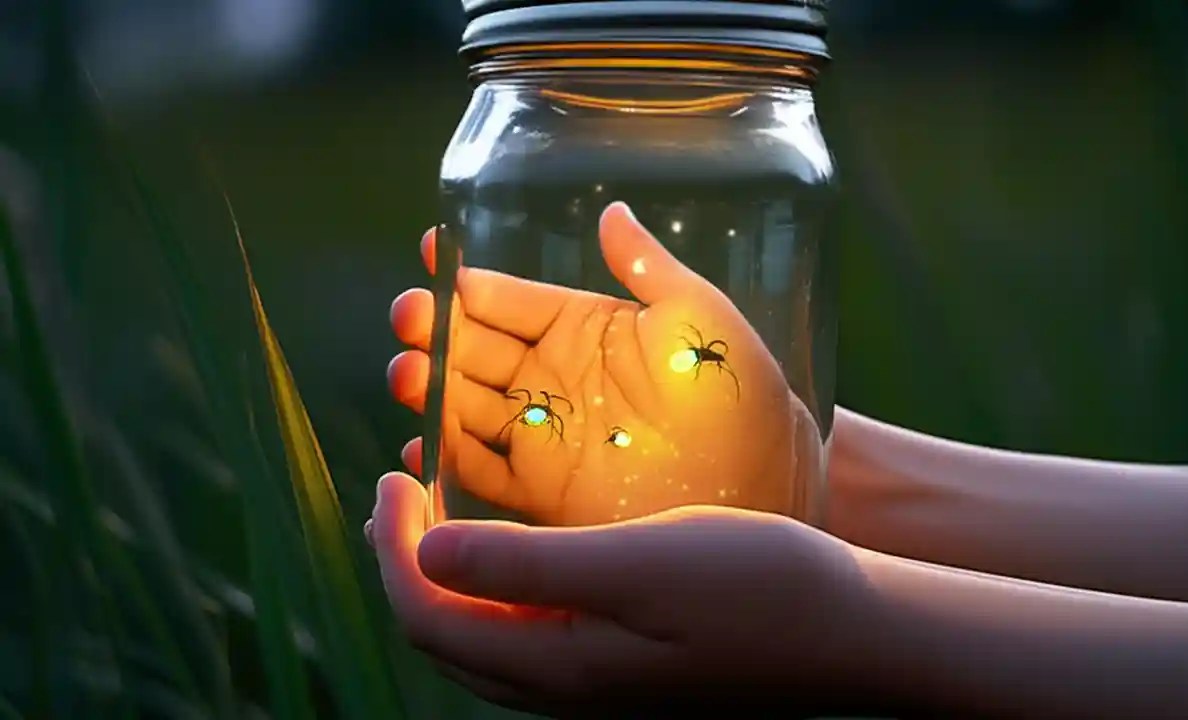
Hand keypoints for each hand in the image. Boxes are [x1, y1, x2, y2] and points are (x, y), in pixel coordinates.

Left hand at [370, 471, 866, 718]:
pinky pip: (526, 634)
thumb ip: (526, 563)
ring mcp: (594, 687)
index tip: (395, 473)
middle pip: (444, 634)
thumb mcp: (637, 560)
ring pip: (482, 638)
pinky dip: (495, 588)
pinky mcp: (622, 670)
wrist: (852, 632)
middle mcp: (564, 691)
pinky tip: (514, 549)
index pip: (427, 614)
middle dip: (405, 561)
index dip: (393, 547)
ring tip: (438, 512)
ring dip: (445, 578)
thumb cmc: (755, 585)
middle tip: (404, 485)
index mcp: (557, 667)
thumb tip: (424, 553)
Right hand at [389, 202, 821, 525]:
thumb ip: (647, 266)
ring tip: (410, 371)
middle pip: (472, 348)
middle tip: (412, 317)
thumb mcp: (696, 316)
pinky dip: (446, 460)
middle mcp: (554, 378)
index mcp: (583, 329)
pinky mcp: (541, 492)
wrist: (763, 482)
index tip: (432, 251)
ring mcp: (544, 435)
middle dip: (434, 330)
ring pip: (464, 404)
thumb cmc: (739, 392)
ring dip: (430, 386)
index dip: (465, 278)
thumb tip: (612, 210)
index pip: (507, 297)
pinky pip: (479, 473)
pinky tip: (423, 442)